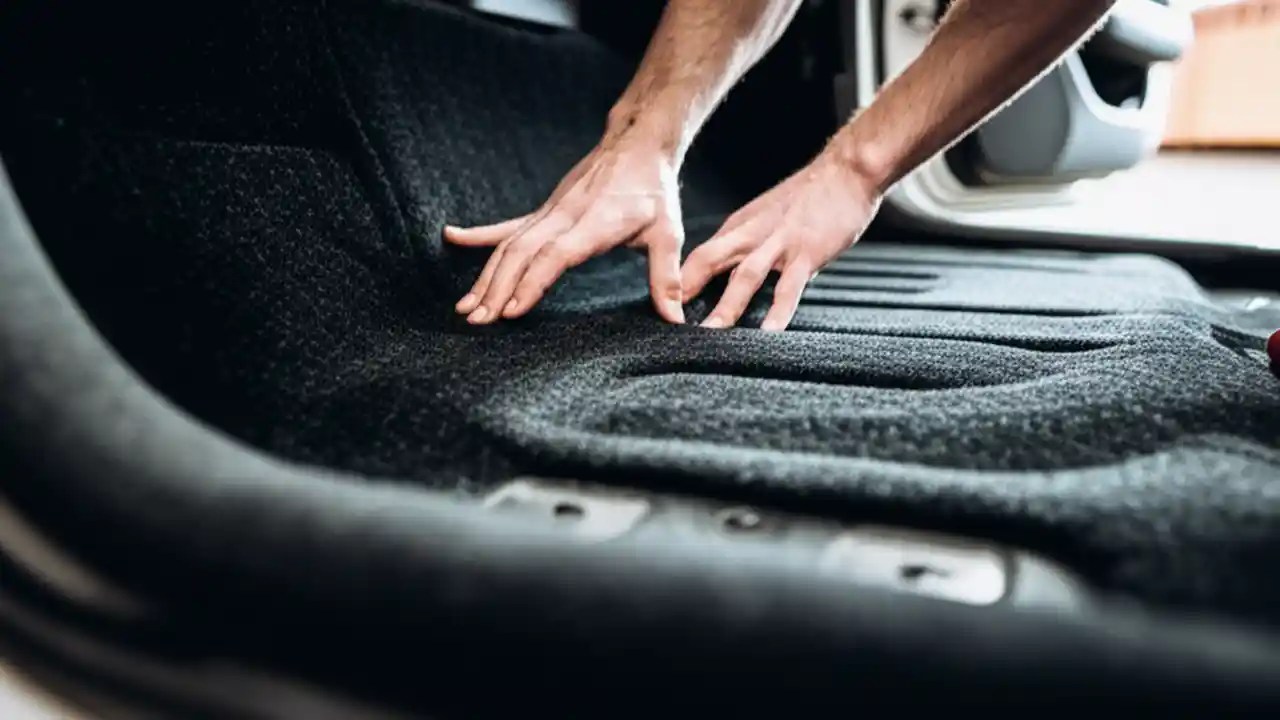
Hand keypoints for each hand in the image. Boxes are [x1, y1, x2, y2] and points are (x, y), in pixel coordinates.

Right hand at [445, 134, 685, 324]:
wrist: (636, 145)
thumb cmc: (653, 191)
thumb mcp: (668, 233)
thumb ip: (667, 278)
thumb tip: (675, 320)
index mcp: (592, 223)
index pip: (555, 255)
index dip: (532, 282)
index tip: (511, 310)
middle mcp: (562, 217)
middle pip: (521, 254)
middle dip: (496, 288)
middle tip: (478, 321)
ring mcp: (548, 213)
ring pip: (509, 245)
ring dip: (485, 276)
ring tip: (465, 308)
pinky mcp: (543, 211)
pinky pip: (506, 226)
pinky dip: (479, 235)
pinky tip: (451, 238)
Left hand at [680, 151, 881, 330]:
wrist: (847, 169)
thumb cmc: (810, 197)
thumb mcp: (769, 216)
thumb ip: (751, 244)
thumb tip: (735, 277)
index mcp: (740, 227)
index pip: (699, 256)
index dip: (680, 282)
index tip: (666, 309)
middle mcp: (752, 234)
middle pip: (708, 261)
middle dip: (687, 292)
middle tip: (672, 325)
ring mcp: (779, 243)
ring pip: (744, 277)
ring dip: (726, 307)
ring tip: (712, 335)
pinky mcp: (807, 253)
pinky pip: (789, 287)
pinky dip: (779, 311)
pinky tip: (770, 333)